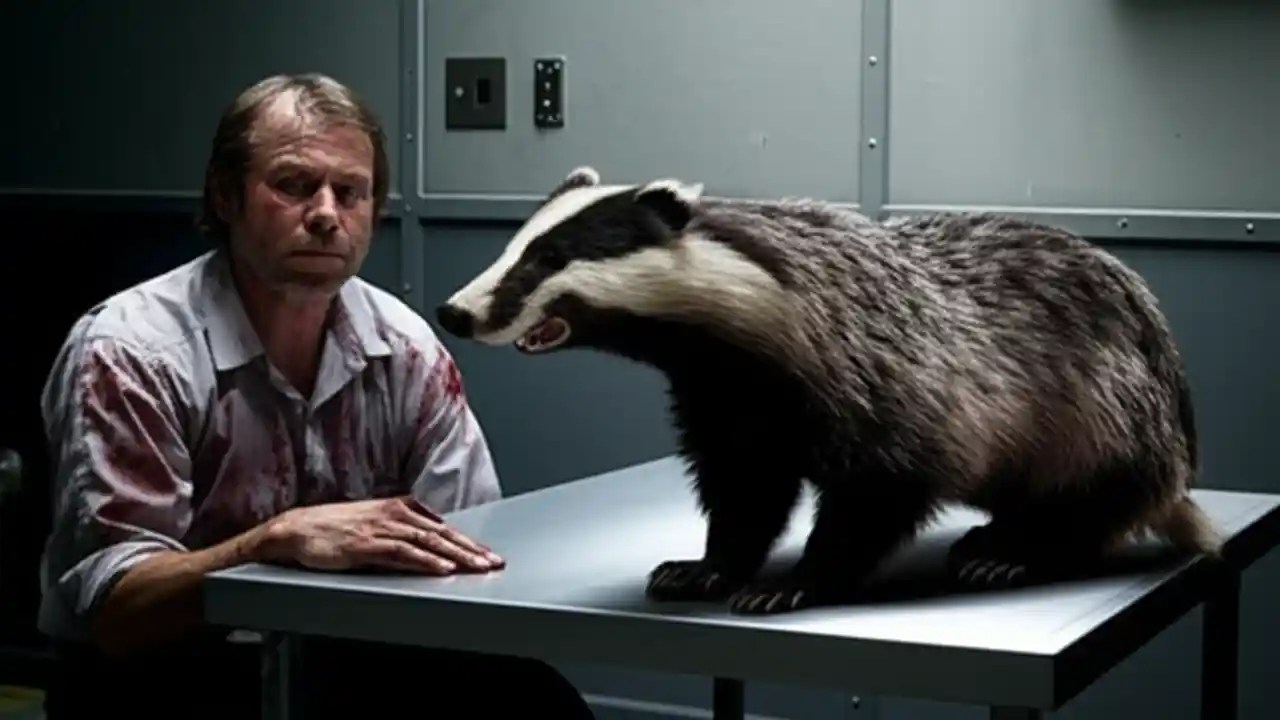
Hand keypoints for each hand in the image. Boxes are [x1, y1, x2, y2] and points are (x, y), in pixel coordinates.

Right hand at [260, 495, 504, 574]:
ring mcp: (381, 529)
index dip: (467, 541)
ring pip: (428, 543)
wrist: (296, 530)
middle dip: (471, 549)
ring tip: (478, 567)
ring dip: (456, 556)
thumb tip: (427, 545)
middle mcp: (395, 515)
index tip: (488, 554)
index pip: (442, 527)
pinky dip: (426, 562)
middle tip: (494, 563)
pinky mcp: (366, 545)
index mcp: (399, 508)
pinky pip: (403, 553)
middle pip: (442, 534)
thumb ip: (400, 530)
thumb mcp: (373, 524)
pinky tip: (442, 570)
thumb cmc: (333, 530)